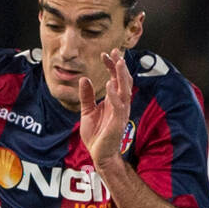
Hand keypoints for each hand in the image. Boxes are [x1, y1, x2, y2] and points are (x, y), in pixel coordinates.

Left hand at [79, 48, 131, 170]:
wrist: (99, 155)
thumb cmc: (96, 135)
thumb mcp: (87, 112)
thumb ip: (86, 96)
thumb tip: (84, 79)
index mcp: (113, 100)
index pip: (115, 79)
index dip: (112, 66)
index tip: (106, 54)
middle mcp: (119, 104)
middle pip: (123, 81)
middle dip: (120, 66)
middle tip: (115, 52)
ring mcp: (120, 113)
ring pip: (125, 90)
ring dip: (122, 76)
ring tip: (118, 62)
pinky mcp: (118, 122)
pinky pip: (118, 106)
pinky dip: (115, 95)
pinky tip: (110, 84)